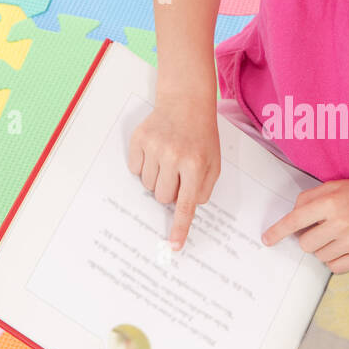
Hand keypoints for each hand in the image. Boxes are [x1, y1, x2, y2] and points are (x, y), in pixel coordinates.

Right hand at [127, 91, 219, 249]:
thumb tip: (187, 208)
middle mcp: (174, 157)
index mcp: (195, 165)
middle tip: (177, 174)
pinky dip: (143, 166)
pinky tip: (155, 152)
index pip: (186, 205)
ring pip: (147, 185)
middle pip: (162, 197)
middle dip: (168, 192)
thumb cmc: (201, 136)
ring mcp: (154, 147)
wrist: (185, 102)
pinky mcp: (138, 140)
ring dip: (156, 179)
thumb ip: (203, 189)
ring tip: (167, 160)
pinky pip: (134, 169)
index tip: (173, 246)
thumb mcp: (213, 162)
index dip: (179, 228)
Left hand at [261, 176, 348, 273]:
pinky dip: (335, 259)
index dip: (277, 232)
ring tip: (339, 235)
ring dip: (323, 248)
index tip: (267, 240)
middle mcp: (341, 222)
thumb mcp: (335, 186)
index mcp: (330, 202)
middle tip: (323, 230)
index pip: (295, 221)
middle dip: (308, 238)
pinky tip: (346, 246)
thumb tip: (292, 218)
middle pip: (305, 244)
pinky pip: (334, 267)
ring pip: (319, 256)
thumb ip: (309, 198)